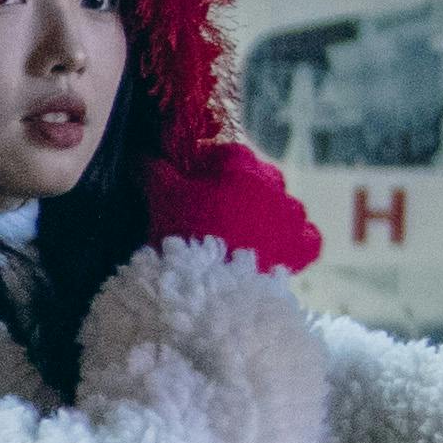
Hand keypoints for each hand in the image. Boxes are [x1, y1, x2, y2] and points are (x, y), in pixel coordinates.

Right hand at [141, 136, 323, 272]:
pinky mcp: (301, 250)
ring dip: (264, 214)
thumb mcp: (161, 198)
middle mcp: (275, 185)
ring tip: (237, 237)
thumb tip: (137, 151)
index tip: (186, 187)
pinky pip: (305, 238)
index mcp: (242, 166)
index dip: (203, 168)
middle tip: (208, 215)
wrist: (213, 291)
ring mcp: (292, 218)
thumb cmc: (186, 235)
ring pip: (280, 205)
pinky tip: (272, 249)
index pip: (223, 154)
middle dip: (235, 190)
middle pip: (255, 178)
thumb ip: (151, 170)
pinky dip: (291, 240)